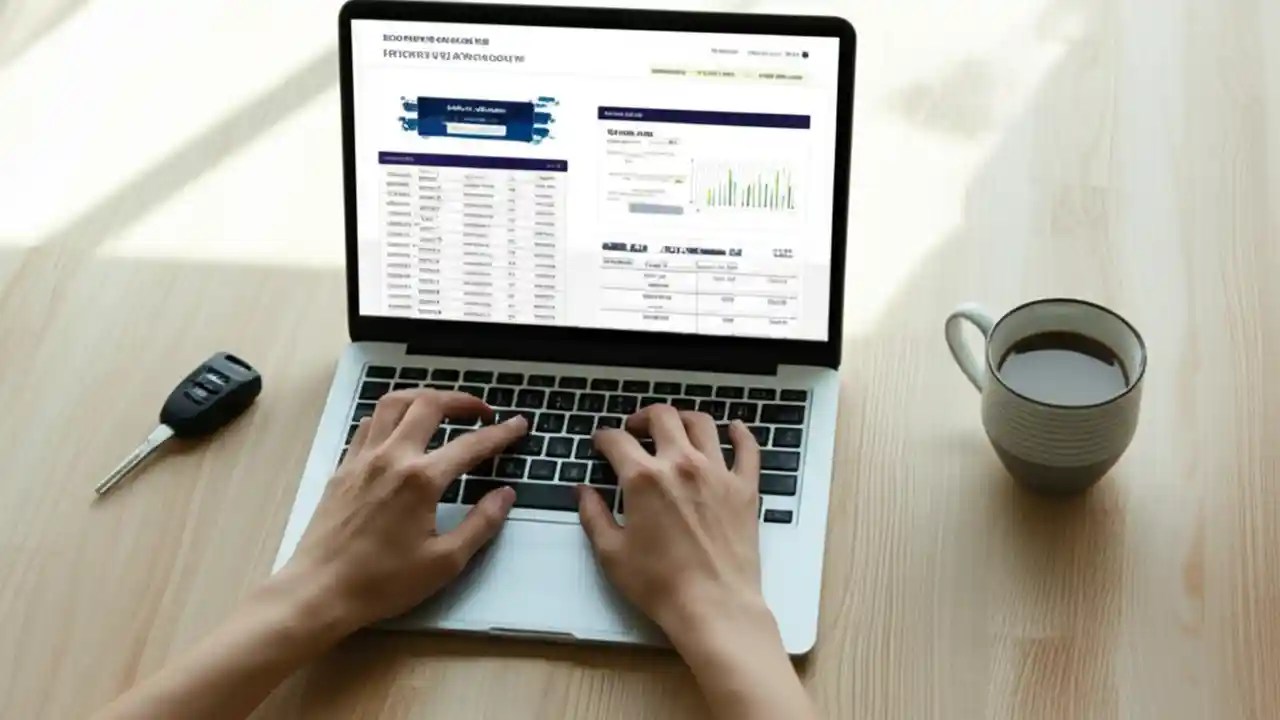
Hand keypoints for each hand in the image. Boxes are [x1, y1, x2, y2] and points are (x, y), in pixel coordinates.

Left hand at [281, 389, 526, 632]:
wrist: (319, 591)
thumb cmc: (383, 582)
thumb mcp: (445, 562)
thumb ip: (481, 523)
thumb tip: (505, 495)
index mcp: (421, 480)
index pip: (472, 445)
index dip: (501, 433)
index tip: (519, 425)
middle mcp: (392, 458)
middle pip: (430, 404)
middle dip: (462, 400)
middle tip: (482, 411)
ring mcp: (363, 459)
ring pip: (393, 403)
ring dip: (423, 397)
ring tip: (442, 408)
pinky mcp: (343, 468)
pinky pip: (369, 425)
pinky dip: (391, 417)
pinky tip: (400, 431)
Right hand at [576, 405, 771, 650]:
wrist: (713, 605)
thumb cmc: (660, 584)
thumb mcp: (611, 553)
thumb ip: (593, 515)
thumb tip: (583, 491)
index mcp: (643, 478)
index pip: (616, 440)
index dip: (603, 437)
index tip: (600, 442)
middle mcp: (681, 464)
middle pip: (661, 417)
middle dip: (642, 418)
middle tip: (635, 429)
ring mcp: (717, 472)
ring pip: (702, 423)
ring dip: (683, 418)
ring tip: (674, 427)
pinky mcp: (744, 488)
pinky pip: (747, 448)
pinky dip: (740, 433)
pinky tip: (734, 429)